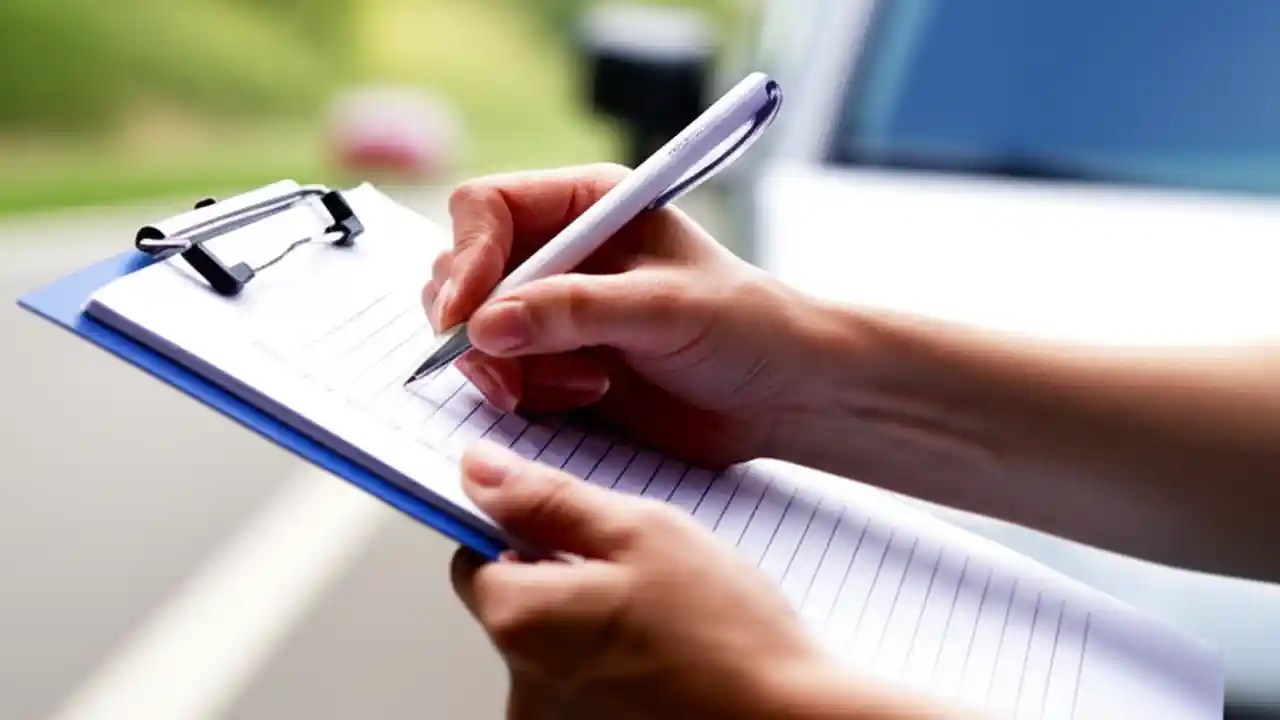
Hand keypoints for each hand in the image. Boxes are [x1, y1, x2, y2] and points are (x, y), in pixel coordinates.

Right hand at [423, 164, 841, 465]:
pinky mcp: (554, 362)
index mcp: (587, 205)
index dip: (467, 258)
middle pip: (462, 271)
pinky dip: (527, 393)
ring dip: (506, 368)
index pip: (487, 209)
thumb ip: (574, 310)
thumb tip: (486, 325)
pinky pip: (500, 374)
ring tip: (584, 386)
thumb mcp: (664, 309)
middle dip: (477, 327)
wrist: (780, 395)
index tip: (466, 317)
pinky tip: (591, 396)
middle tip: (507, 377)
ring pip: (474, 331)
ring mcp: (552, 309)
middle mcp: (560, 250)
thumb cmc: (744, 327)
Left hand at [451, 442, 936, 718]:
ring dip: (592, 620)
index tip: (570, 520)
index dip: (519, 526)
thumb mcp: (638, 530)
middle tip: (635, 565)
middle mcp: (522, 685)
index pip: (473, 555)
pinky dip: (614, 663)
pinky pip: (584, 684)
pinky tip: (665, 652)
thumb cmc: (724, 631)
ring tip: (660, 613)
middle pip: (516, 602)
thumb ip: (547, 499)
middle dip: (564, 574)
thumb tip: (479, 471)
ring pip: (554, 644)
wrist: (789, 718)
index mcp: (519, 620)